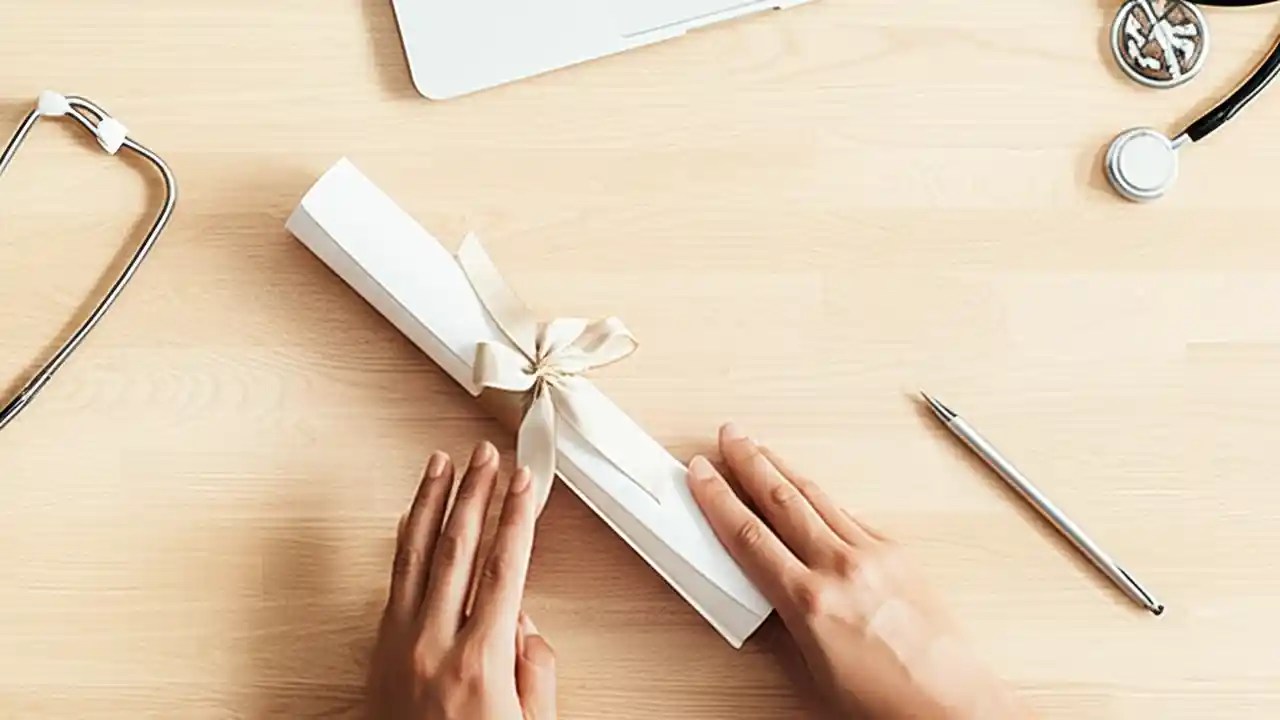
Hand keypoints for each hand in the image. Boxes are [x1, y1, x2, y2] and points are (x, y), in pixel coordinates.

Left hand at [368, 442, 556, 719]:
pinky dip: (403, 541)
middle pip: (457, 548)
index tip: (525, 483)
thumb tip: (526, 623)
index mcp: (479, 662)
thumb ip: (535, 672)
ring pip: (415, 555)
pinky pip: (393, 580)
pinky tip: (410, 517)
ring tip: (442, 464)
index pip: (504, 568)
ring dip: (431, 502)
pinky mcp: (378, 652)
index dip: (517, 518)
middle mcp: (433, 645)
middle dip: (475, 493)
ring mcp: (400, 645)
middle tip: (488, 455)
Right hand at [687, 425, 1029, 719]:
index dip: (718, 498)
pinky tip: (811, 491)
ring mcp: (873, 555)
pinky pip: (850, 516)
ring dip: (784, 469)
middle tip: (730, 436)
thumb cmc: (884, 701)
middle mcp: (840, 568)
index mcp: (809, 601)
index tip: (702, 474)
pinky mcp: (898, 554)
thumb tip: (767, 580)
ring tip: (762, 449)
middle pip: (781, 500)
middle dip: (749, 462)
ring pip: (817, 498)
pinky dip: (823, 499)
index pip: (749, 535)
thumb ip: (787, 615)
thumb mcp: (812, 665)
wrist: (949, 704)